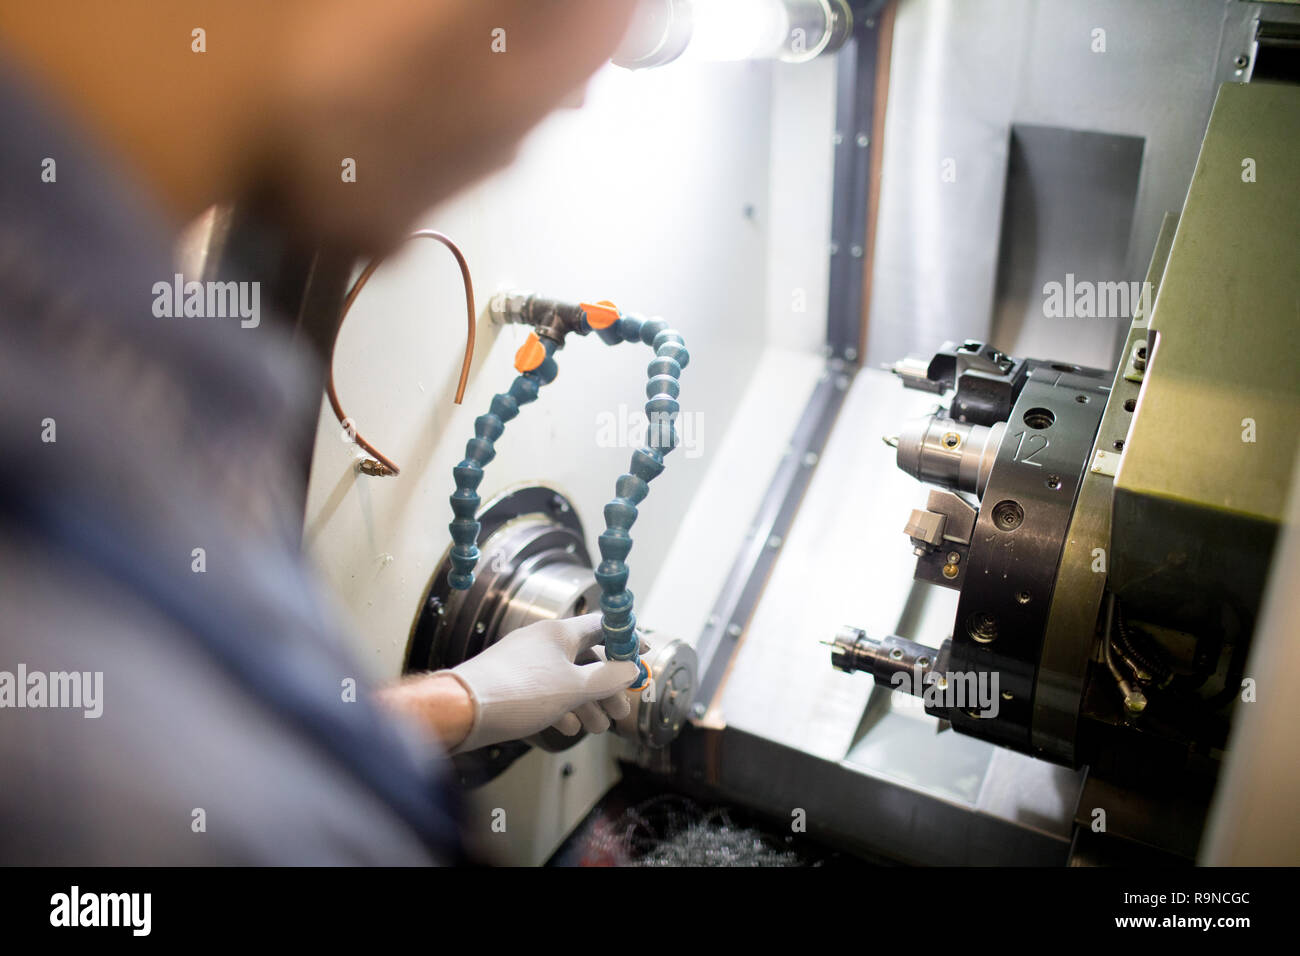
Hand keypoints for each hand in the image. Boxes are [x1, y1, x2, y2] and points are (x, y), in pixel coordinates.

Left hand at [444, 614, 638, 752]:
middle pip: (586, 658)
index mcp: (559, 633)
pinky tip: (568, 727)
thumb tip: (630, 669)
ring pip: (566, 678)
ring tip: (597, 728)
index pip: (601, 625)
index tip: (643, 654)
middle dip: (607, 686)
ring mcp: (525, 662)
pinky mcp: (511, 683)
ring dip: (586, 702)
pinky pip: (545, 691)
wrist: (463, 710)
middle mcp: (542, 642)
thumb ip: (607, 678)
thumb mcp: (573, 688)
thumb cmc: (520, 693)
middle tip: (621, 711)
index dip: (625, 639)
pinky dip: (561, 707)